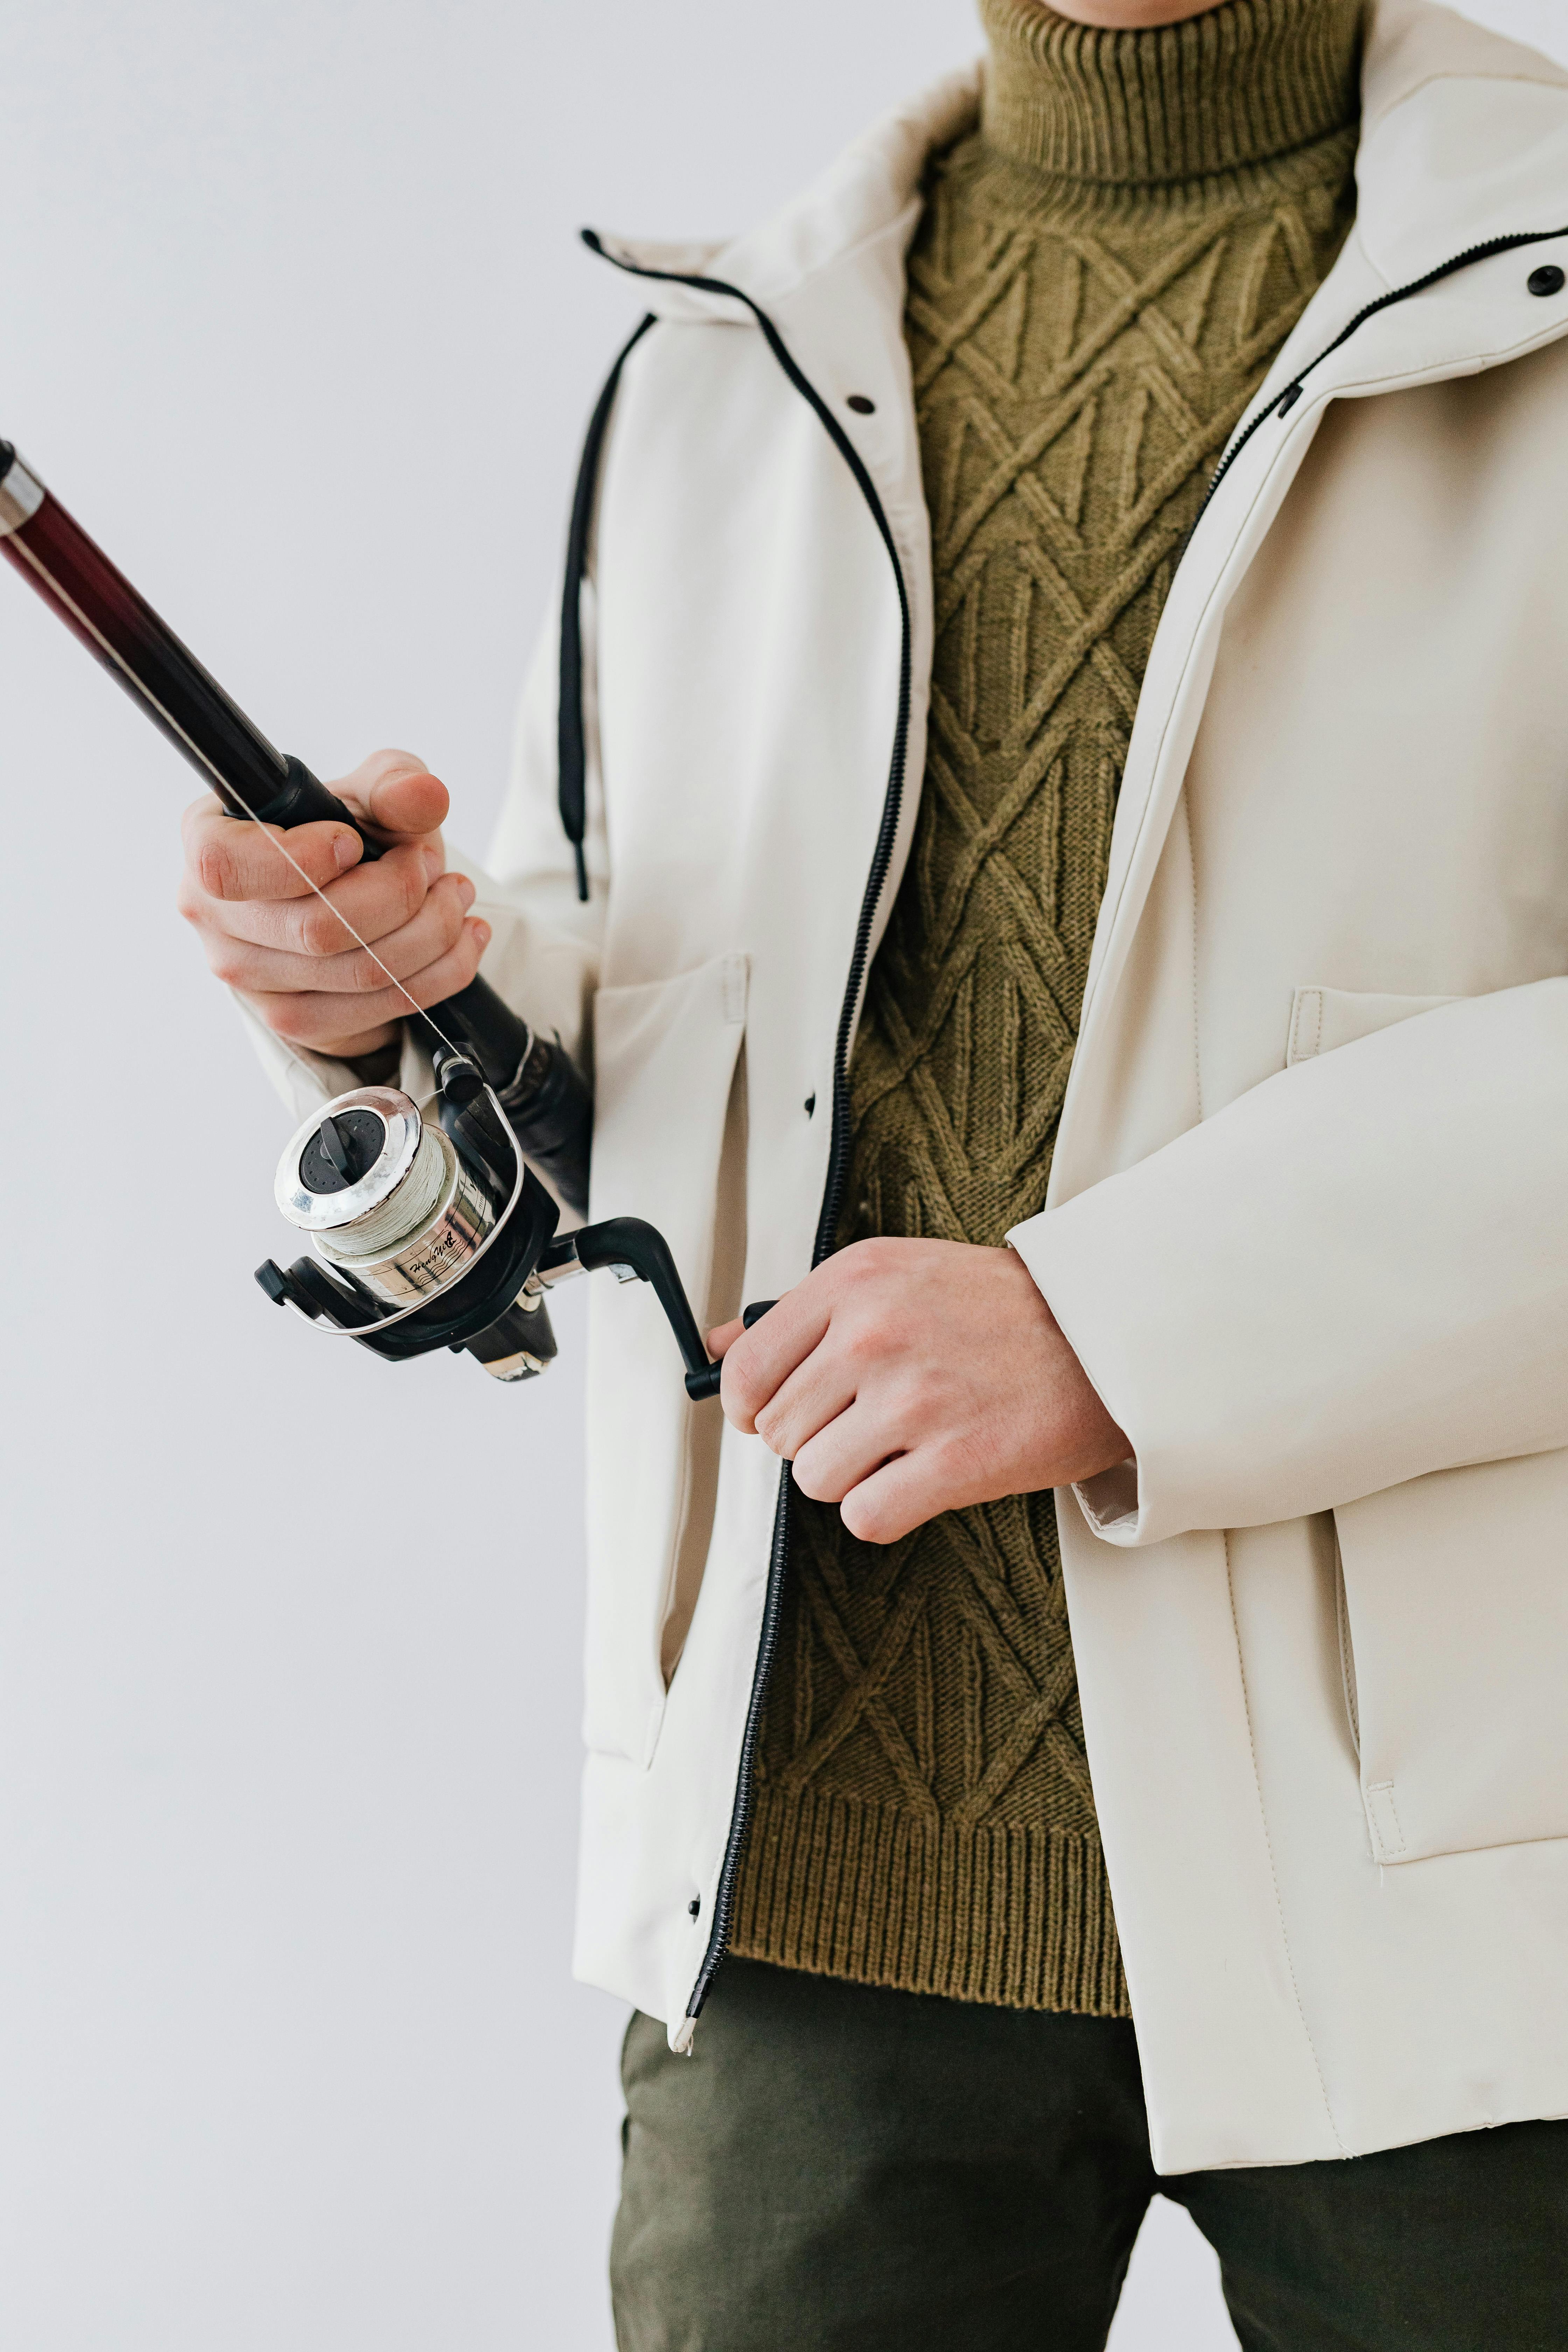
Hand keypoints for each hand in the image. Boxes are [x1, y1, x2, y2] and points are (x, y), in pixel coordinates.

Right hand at [176, 748, 489, 1057]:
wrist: (358, 895)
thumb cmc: (350, 835)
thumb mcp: (372, 794)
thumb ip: (393, 785)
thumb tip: (423, 795)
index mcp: (209, 843)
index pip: (227, 865)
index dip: (302, 858)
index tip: (355, 843)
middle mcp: (213, 917)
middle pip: (315, 928)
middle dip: (400, 894)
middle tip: (432, 864)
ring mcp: (249, 980)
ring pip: (357, 973)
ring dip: (431, 933)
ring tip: (456, 896)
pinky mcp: (294, 1021)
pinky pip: (379, 1009)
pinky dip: (439, 974)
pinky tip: (463, 939)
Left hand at [710, 1237, 1129, 1544]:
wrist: (1102, 1335)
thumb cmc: (997, 1308)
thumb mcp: (892, 1276)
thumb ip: (800, 1313)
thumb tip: (717, 1348)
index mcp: (853, 1283)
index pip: (748, 1370)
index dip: (751, 1409)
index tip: (774, 1416)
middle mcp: (874, 1335)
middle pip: (781, 1432)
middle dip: (816, 1439)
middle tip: (872, 1422)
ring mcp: (914, 1399)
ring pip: (815, 1480)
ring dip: (851, 1477)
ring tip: (902, 1446)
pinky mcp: (954, 1460)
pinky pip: (865, 1516)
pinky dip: (885, 1509)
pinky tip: (921, 1477)